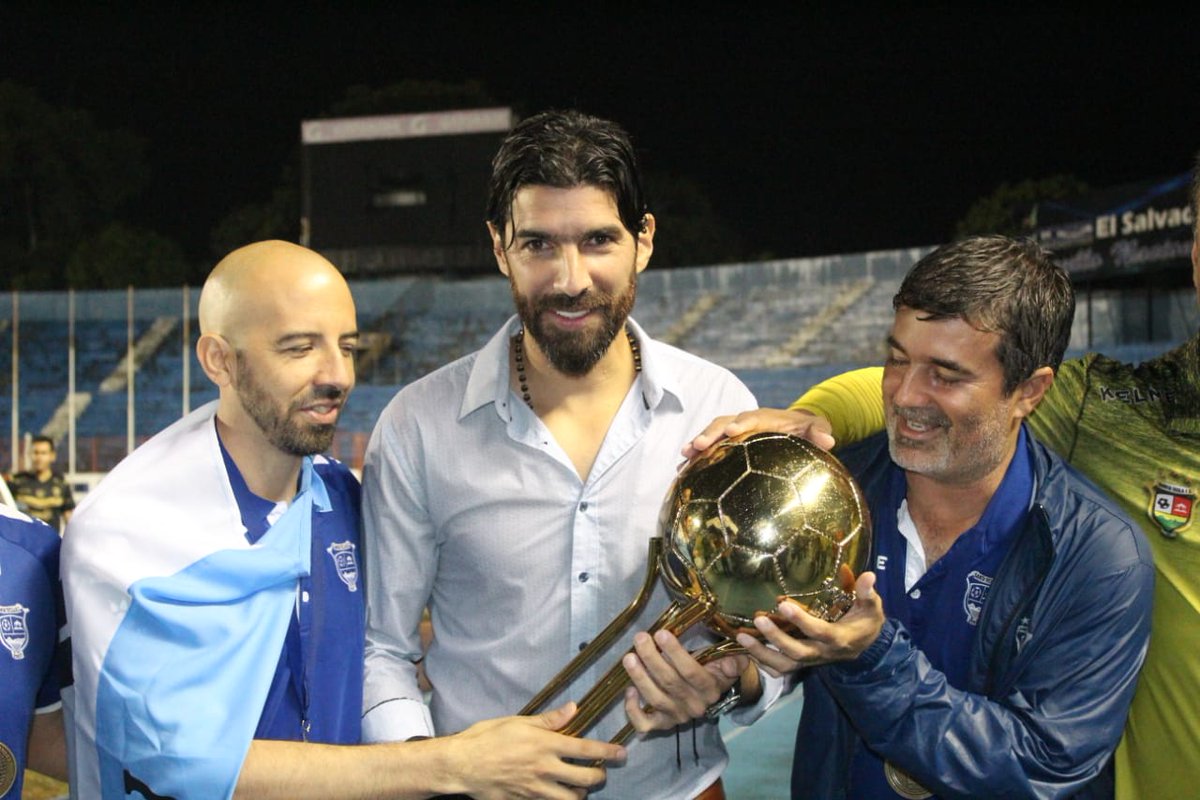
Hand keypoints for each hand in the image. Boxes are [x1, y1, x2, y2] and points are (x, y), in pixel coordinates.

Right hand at [449, 703, 624, 799]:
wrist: (462, 765)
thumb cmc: (487, 737)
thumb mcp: (518, 721)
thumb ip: (549, 720)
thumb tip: (573, 708)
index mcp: (545, 745)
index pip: (586, 750)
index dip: (608, 752)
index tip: (621, 753)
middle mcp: (545, 770)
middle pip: (586, 780)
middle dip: (599, 776)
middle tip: (599, 772)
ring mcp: (535, 790)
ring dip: (580, 794)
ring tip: (580, 787)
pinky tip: (556, 795)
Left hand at [620, 630, 747, 731]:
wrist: (713, 697)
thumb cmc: (714, 671)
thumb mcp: (730, 664)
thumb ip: (734, 662)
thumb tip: (732, 663)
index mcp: (710, 689)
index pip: (691, 672)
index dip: (675, 653)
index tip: (661, 634)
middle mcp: (694, 705)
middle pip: (670, 683)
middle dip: (652, 659)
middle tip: (640, 638)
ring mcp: (677, 716)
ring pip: (656, 699)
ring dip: (640, 678)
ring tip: (629, 658)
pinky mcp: (663, 724)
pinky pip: (645, 724)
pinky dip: (633, 710)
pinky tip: (628, 690)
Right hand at [682, 408, 835, 460]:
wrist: (794, 427)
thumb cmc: (806, 430)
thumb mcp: (817, 429)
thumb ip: (821, 433)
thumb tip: (829, 441)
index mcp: (764, 418)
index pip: (750, 417)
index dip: (740, 423)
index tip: (731, 430)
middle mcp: (744, 422)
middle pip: (723, 423)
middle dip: (709, 433)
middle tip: (696, 445)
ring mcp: (734, 432)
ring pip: (712, 435)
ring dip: (697, 444)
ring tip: (683, 457)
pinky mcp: (728, 444)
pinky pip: (709, 449)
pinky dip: (696, 457)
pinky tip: (682, 472)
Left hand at [736, 571, 883, 675]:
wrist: (865, 645)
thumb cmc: (866, 621)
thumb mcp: (872, 607)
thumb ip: (867, 593)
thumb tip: (868, 575)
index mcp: (839, 638)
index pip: (819, 631)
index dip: (801, 620)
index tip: (783, 603)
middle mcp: (822, 653)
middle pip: (797, 652)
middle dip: (776, 638)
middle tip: (758, 619)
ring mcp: (811, 661)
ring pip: (785, 665)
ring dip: (762, 653)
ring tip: (742, 637)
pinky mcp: (802, 664)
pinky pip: (780, 671)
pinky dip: (763, 664)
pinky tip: (746, 650)